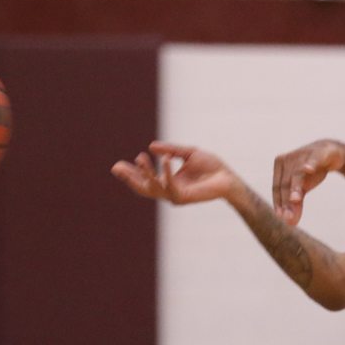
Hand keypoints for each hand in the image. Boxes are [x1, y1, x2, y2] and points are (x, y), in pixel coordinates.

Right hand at [112, 142, 242, 205]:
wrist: (228, 178)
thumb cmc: (211, 167)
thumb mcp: (188, 153)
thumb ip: (170, 150)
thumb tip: (151, 146)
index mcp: (167, 182)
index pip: (144, 180)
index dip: (131, 174)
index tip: (117, 165)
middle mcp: (168, 191)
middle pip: (143, 188)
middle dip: (130, 178)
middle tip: (116, 167)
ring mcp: (175, 196)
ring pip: (153, 188)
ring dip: (145, 173)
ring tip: (140, 158)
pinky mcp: (184, 198)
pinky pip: (170, 185)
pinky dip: (166, 172)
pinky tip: (165, 158)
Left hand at [272, 139, 344, 224]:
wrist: (329, 154)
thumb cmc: (310, 172)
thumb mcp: (302, 189)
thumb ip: (296, 204)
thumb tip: (291, 223)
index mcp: (279, 166)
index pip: (277, 187)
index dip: (278, 202)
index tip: (282, 216)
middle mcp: (288, 159)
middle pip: (286, 183)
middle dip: (287, 201)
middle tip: (289, 217)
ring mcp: (302, 155)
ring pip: (297, 174)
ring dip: (296, 187)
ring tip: (295, 200)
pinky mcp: (317, 153)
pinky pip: (313, 159)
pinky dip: (310, 164)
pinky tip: (308, 169)